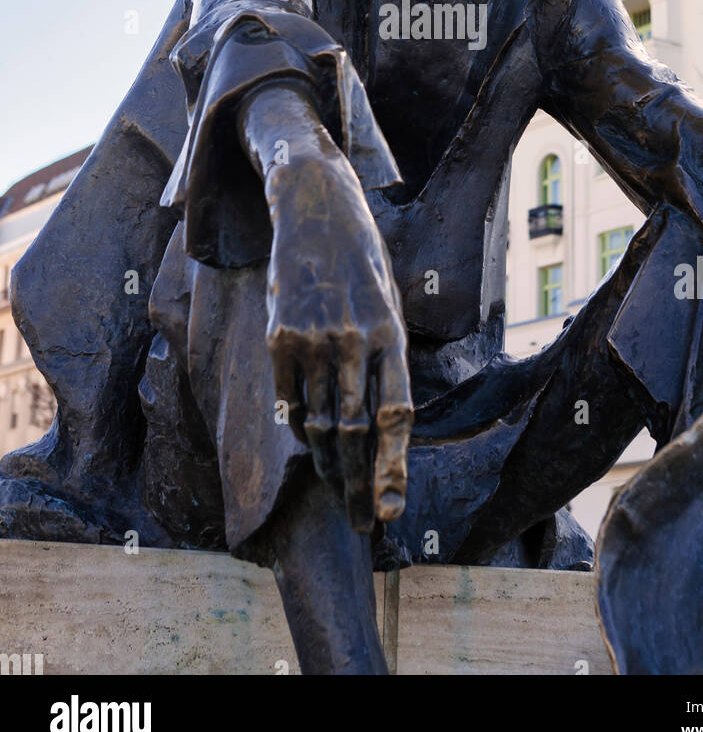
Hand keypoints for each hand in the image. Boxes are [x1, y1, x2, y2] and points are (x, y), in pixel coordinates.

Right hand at [264, 140, 411, 533]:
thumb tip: (381, 428)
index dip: (393, 468)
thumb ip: (386, 360)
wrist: (314, 208)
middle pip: (356, 431)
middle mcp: (354, 339)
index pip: (395, 416)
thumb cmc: (362, 260)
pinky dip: (300, 426)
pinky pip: (288, 399)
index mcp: (391, 332)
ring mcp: (313, 338)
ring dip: (330, 465)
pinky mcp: (279, 336)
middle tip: (361, 522)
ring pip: (320, 423)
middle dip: (359, 486)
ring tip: (337, 488)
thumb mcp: (389, 302)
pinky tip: (310, 440)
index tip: (389, 510)